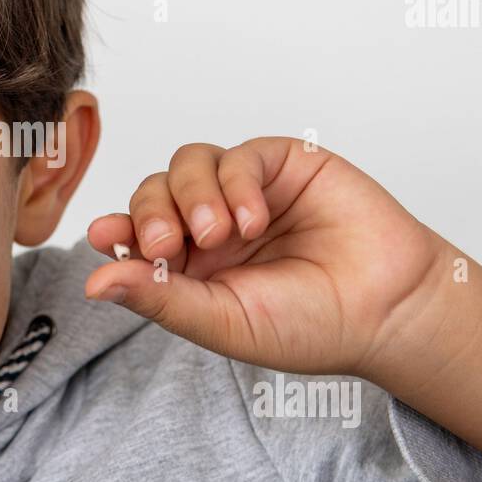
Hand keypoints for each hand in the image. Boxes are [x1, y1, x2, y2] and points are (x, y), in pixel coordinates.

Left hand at [85, 136, 449, 378]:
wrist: (387, 310)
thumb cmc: (310, 326)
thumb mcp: (223, 322)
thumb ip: (159, 299)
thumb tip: (93, 282)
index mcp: (189, 267)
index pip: (134, 234)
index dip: (116, 229)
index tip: (103, 234)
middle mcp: (210, 226)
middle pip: (153, 193)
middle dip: (150, 212)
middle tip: (165, 243)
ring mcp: (243, 193)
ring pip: (185, 164)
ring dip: (190, 194)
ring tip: (220, 233)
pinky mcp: (280, 165)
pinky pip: (237, 156)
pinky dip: (235, 183)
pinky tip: (255, 219)